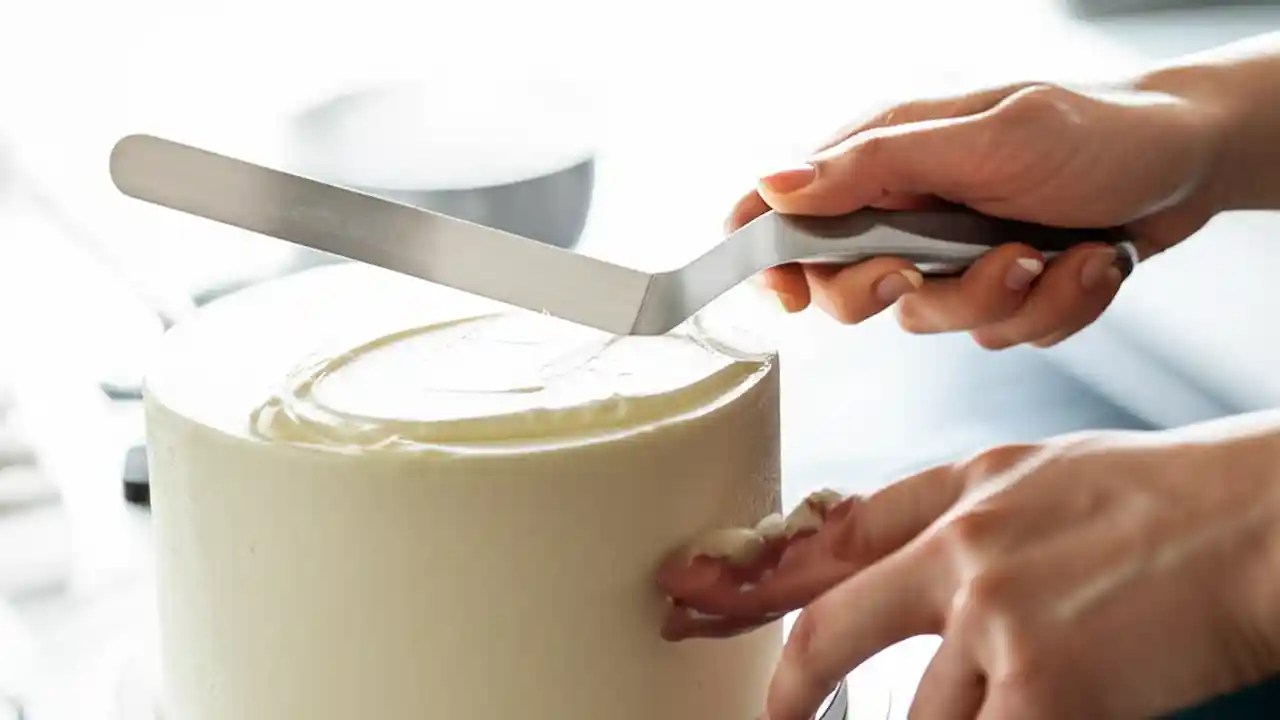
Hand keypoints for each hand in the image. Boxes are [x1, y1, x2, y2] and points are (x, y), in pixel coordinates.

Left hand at [658, 416, 1279, 718]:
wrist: (1262, 525)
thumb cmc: (1172, 501)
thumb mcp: (1045, 476)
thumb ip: (958, 511)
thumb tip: (898, 557)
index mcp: (963, 492)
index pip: (831, 537)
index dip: (756, 572)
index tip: (703, 594)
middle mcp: (963, 553)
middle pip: (834, 629)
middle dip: (791, 685)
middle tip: (776, 716)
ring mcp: (998, 622)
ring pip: (919, 717)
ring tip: (1012, 697)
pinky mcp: (1045, 689)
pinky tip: (1021, 716)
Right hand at [730, 80, 1226, 347]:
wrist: (1193, 161)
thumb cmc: (1098, 129)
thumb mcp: (984, 139)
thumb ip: (876, 167)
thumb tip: (774, 185)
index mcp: (888, 158)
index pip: (788, 207)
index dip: (768, 255)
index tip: (785, 294)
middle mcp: (909, 209)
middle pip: (845, 287)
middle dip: (900, 290)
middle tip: (932, 269)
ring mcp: (953, 256)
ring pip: (928, 322)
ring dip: (1002, 298)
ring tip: (1054, 252)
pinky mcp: (1000, 291)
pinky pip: (996, 335)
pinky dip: (1049, 310)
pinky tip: (1087, 263)